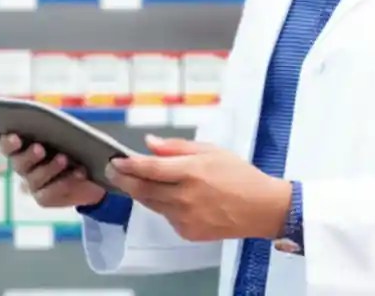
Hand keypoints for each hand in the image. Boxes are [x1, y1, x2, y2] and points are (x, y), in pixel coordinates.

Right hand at [0, 134, 106, 208]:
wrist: (90, 172)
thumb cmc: (75, 144)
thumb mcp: (70, 131)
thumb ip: (60, 125)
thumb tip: (59, 114)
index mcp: (22, 146)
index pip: (8, 145)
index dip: (8, 143)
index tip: (15, 138)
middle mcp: (24, 166)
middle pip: (19, 163)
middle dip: (29, 156)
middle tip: (39, 149)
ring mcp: (33, 184)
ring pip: (34, 179)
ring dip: (49, 168)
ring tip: (64, 159)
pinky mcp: (44, 198)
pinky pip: (49, 194)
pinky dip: (64, 183)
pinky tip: (79, 173)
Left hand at [108, 134, 291, 241]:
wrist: (261, 208)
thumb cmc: (239, 175)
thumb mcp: (212, 150)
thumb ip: (177, 147)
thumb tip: (150, 143)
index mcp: (192, 172)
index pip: (150, 168)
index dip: (129, 164)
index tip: (115, 160)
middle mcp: (185, 196)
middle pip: (143, 189)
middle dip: (124, 180)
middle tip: (113, 171)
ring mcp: (185, 217)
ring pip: (151, 204)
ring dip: (141, 193)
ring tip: (136, 181)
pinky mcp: (187, 232)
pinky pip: (166, 217)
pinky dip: (163, 206)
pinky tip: (171, 198)